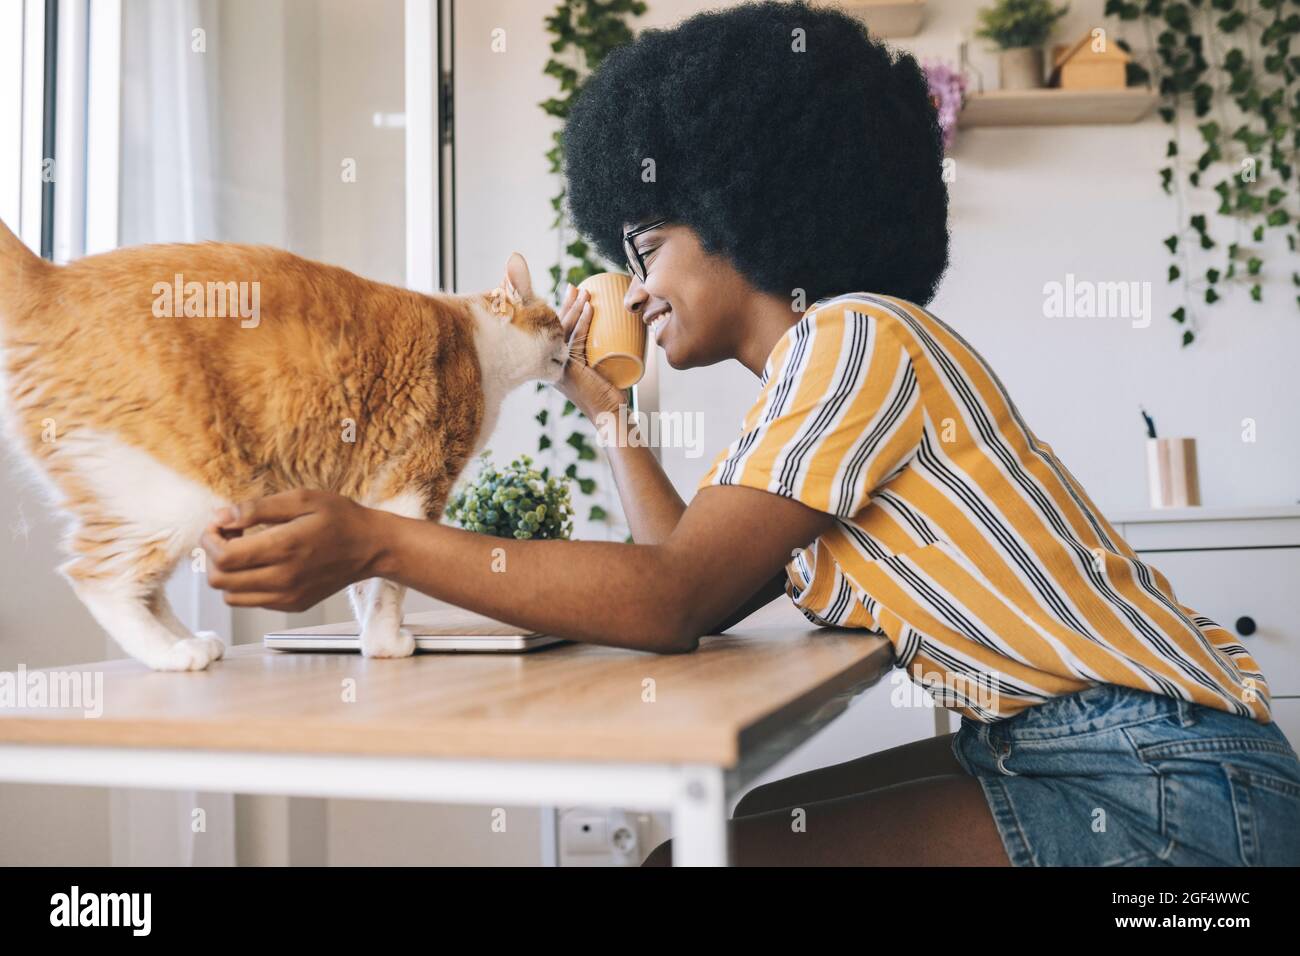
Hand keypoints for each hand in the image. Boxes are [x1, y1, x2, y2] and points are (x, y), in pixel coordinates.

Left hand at [200, 489, 387, 612]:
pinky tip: (262, 563)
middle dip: (213, 555)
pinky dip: (245, 584)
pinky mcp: (293, 605)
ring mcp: (289, 596)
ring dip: (227, 573)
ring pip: (230, 596)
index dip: (209, 539)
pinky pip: (252, 601)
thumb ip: (257, 508)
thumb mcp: (301, 499)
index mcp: (285, 548)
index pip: (223, 557)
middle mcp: (284, 579)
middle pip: (220, 580)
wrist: (372, 547)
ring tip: (243, 551)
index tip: (219, 524)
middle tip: (227, 536)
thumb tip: (220, 516)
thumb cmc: (340, 518)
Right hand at [553, 282, 627, 421]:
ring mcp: (560, 367)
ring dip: (575, 307)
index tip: (572, 294)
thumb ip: (603, 355)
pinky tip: (588, 308)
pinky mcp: (569, 370)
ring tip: (585, 292)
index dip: (562, 310)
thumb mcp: (601, 370)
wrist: (610, 415)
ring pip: (565, 329)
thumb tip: (620, 332)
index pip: (557, 331)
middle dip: (566, 303)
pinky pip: (575, 339)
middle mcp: (553, 364)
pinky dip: (582, 322)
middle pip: (557, 327)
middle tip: (575, 287)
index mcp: (557, 363)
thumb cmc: (610, 397)